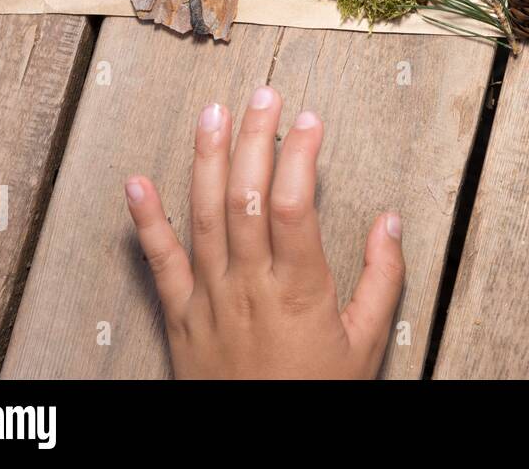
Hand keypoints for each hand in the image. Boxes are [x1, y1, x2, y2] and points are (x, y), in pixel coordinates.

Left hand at [124, 86, 404, 378]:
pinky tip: (137, 182)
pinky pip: (160, 263)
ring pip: (204, 216)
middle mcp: (250, 286)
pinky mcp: (181, 316)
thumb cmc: (317, 394)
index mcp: (299, 290)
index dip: (299, 155)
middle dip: (256, 138)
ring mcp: (211, 299)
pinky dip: (144, 221)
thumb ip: (382, 279)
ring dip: (207, 159)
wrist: (261, 448)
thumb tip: (391, 222)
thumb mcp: (367, 343)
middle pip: (246, 197)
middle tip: (265, 94)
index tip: (310, 120)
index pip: (294, 205)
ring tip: (214, 113)